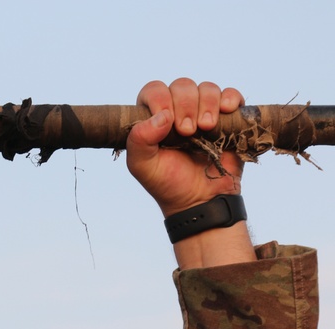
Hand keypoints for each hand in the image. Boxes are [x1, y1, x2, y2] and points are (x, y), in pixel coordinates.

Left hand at [126, 78, 243, 216]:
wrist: (199, 200)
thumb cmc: (167, 182)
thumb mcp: (141, 165)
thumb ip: (139, 139)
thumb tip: (162, 115)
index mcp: (154, 118)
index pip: (154, 90)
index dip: (160, 98)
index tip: (167, 121)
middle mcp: (178, 111)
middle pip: (182, 86)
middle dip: (185, 105)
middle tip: (187, 132)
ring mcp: (204, 113)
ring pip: (207, 88)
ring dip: (207, 104)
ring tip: (205, 128)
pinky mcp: (228, 119)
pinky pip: (232, 95)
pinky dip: (230, 98)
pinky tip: (226, 111)